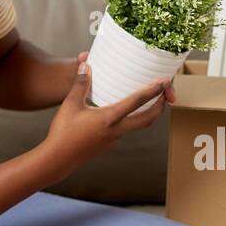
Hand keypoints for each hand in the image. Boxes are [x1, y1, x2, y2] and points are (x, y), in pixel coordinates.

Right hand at [42, 58, 174, 180]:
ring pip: (138, 125)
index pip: (136, 102)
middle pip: (147, 119)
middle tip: (166, 94)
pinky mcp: (109, 144)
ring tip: (151, 100)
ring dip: (148, 114)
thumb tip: (85, 65)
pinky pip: (126, 130)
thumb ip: (80, 84)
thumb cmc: (63, 132)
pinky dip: (133, 120)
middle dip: (160, 106)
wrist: (58, 159)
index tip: (164, 82)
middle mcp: (116, 130)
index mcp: (109, 118)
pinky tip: (126, 113)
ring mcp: (114, 139)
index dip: (153, 91)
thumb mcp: (70, 105)